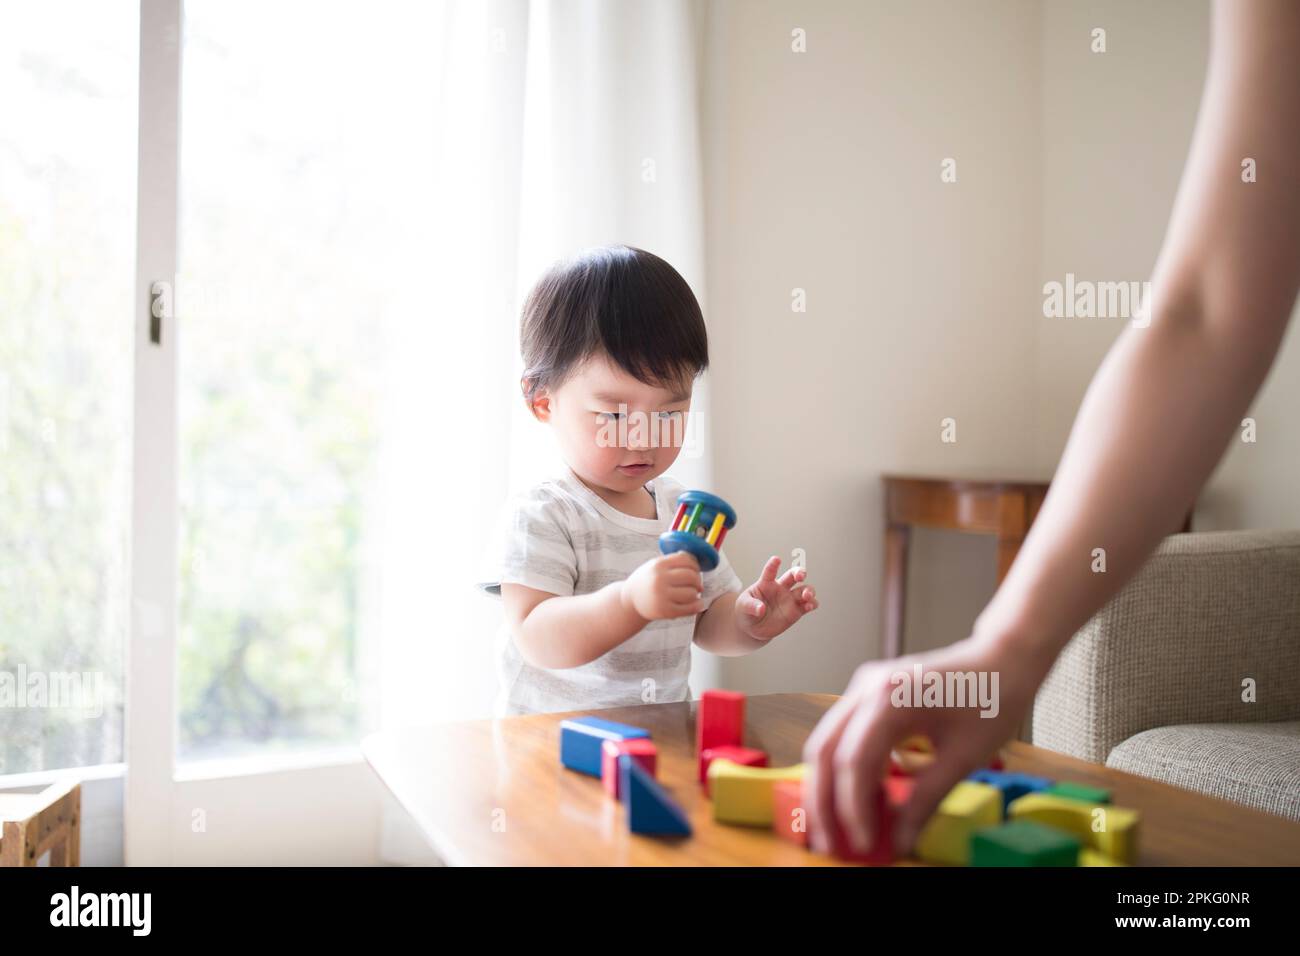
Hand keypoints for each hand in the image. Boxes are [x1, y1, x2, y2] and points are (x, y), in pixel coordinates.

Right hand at [621, 551, 705, 620]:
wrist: (629, 600)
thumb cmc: (647, 581)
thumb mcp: (655, 566)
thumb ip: (673, 561)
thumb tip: (695, 559)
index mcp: (658, 565)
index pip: (686, 560)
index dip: (695, 566)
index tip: (696, 571)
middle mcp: (660, 579)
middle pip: (691, 576)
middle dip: (697, 581)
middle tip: (697, 585)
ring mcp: (662, 596)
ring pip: (692, 593)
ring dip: (696, 594)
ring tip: (692, 594)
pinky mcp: (665, 611)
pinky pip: (689, 608)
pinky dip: (697, 606)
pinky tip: (697, 604)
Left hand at [734, 555, 818, 641]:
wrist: (753, 629)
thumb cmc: (747, 612)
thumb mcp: (743, 607)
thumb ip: (751, 606)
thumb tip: (761, 609)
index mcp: (766, 583)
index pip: (770, 571)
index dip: (773, 565)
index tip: (776, 559)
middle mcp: (780, 588)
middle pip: (793, 575)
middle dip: (800, 572)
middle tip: (801, 576)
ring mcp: (789, 599)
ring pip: (804, 589)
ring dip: (808, 591)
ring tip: (806, 596)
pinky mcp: (796, 611)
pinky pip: (808, 605)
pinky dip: (812, 604)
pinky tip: (809, 606)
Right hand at [801, 631, 1054, 858]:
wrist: (1004, 659)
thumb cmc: (991, 701)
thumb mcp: (962, 758)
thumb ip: (924, 801)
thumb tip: (899, 842)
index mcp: (891, 698)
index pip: (855, 761)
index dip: (853, 809)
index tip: (864, 845)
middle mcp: (867, 687)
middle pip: (825, 750)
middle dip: (824, 802)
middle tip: (832, 844)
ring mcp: (864, 687)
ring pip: (828, 742)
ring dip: (829, 786)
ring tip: (840, 828)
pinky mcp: (869, 694)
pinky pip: (844, 735)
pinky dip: (845, 769)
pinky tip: (861, 799)